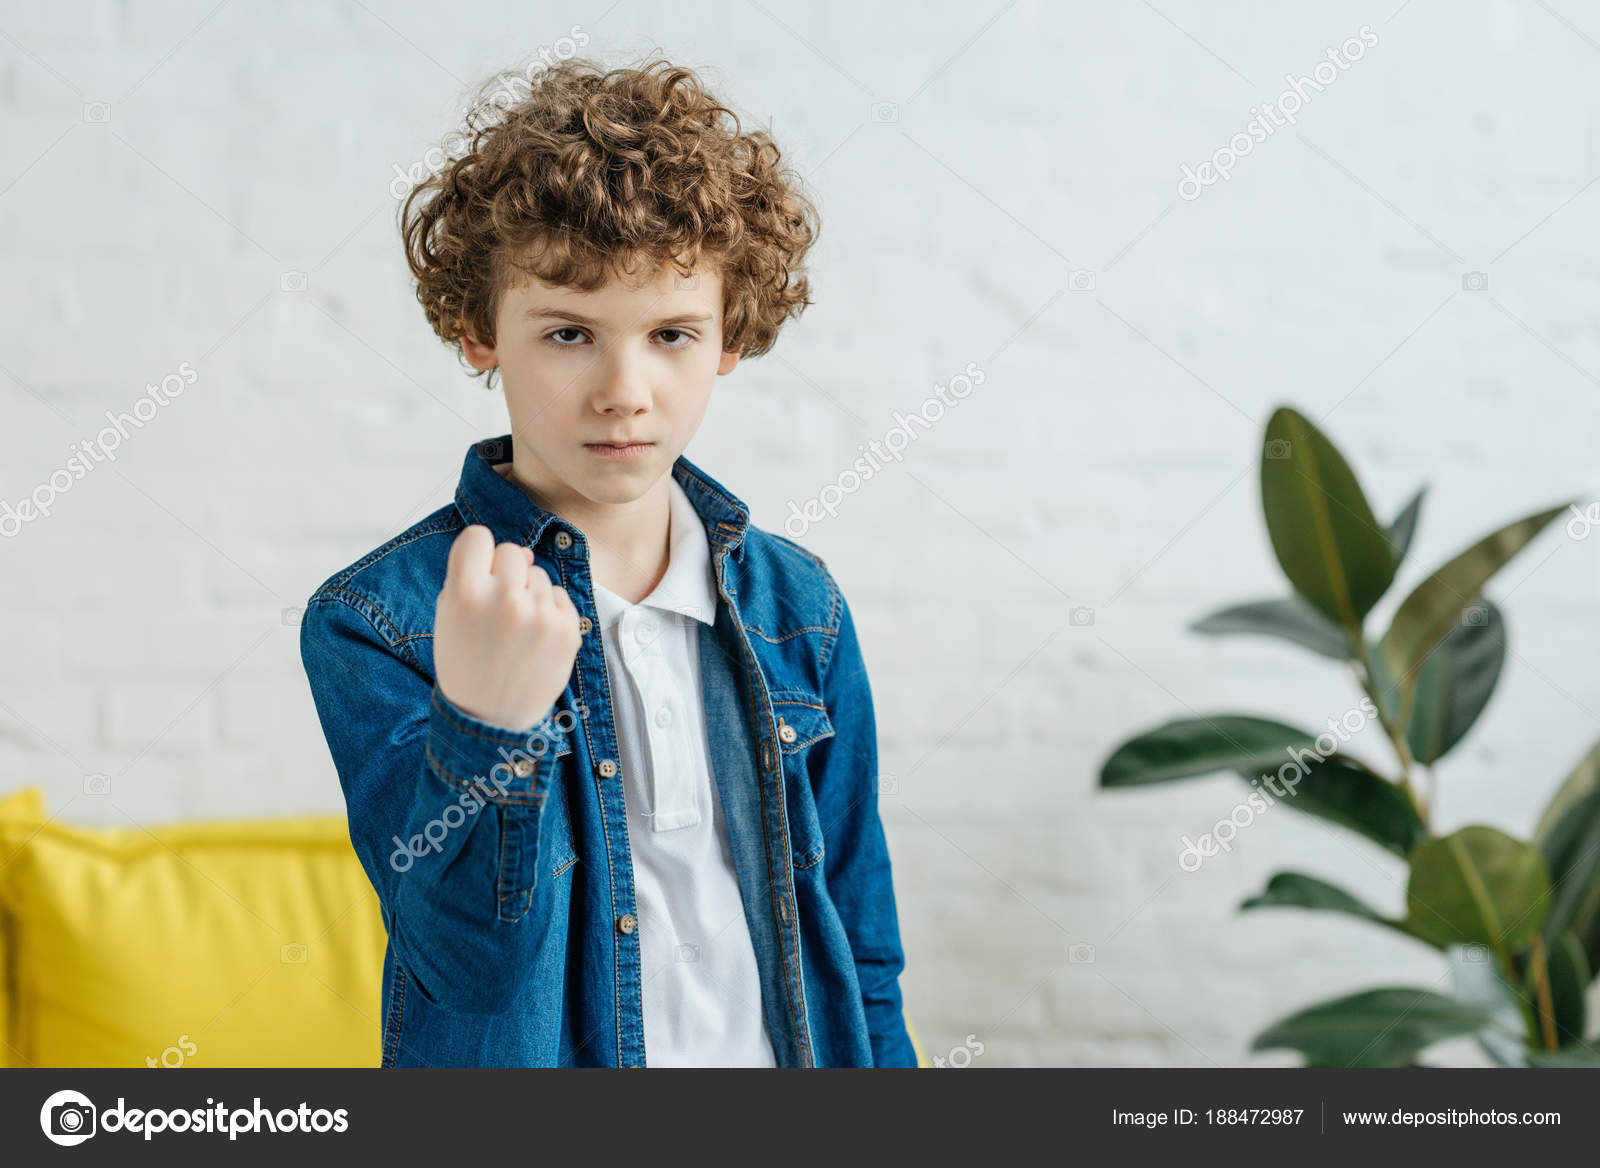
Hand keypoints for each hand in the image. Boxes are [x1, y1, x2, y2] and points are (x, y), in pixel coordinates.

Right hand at [433, 525, 581, 732]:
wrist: (491, 717)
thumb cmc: (466, 661)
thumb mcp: (450, 616)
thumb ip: (476, 574)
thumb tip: (527, 551)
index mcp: (465, 592)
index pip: (478, 536)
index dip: (478, 554)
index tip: (478, 575)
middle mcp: (504, 598)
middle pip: (512, 551)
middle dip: (506, 574)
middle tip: (497, 610)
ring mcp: (539, 613)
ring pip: (538, 574)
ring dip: (528, 595)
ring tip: (515, 632)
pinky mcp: (566, 628)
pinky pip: (558, 595)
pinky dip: (548, 612)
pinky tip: (534, 639)